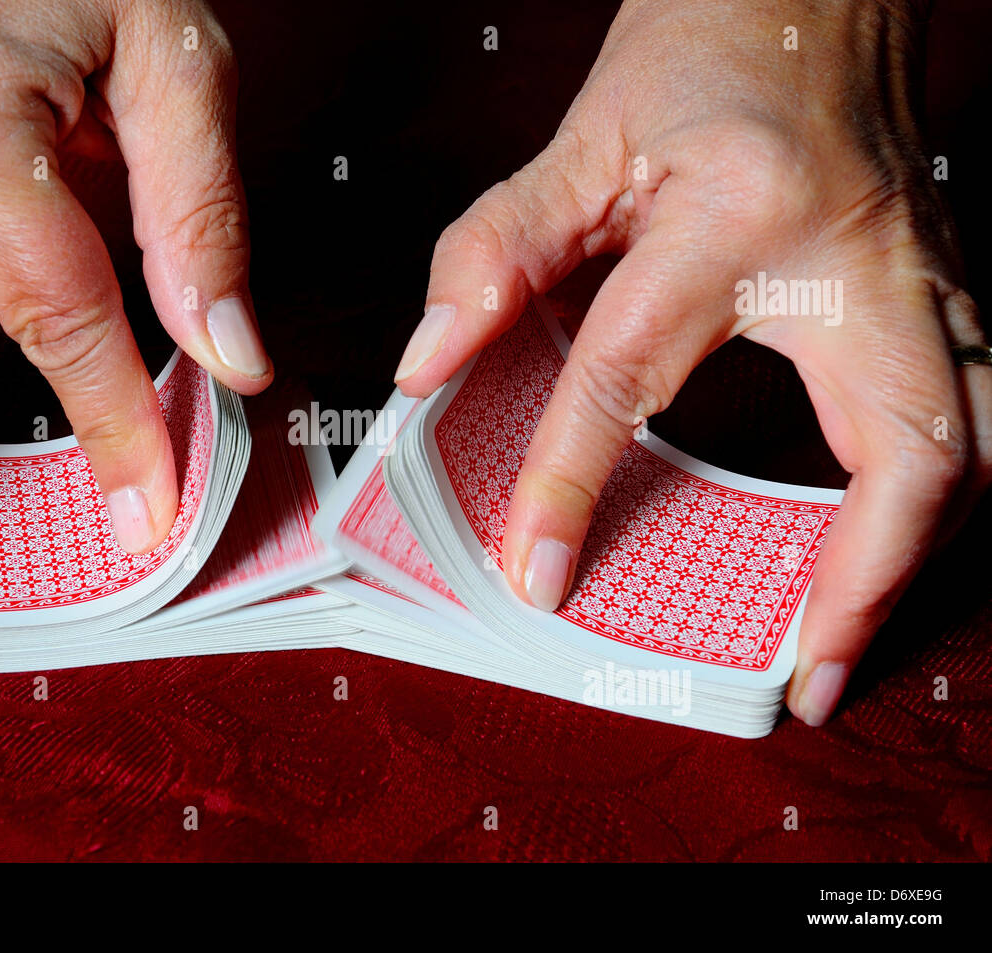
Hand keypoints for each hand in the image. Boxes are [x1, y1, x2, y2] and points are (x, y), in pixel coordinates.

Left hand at [394, 0, 988, 725]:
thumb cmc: (706, 48)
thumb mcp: (583, 140)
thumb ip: (497, 250)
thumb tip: (429, 359)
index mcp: (736, 215)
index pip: (635, 374)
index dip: (573, 481)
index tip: (539, 569)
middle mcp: (854, 260)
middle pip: (908, 449)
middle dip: (860, 580)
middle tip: (798, 672)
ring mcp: (922, 277)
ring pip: (976, 442)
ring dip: (916, 555)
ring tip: (840, 637)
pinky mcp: (944, 290)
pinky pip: (969, 409)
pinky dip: (928, 495)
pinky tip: (874, 543)